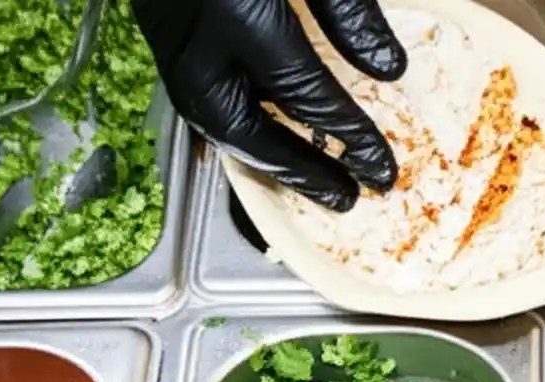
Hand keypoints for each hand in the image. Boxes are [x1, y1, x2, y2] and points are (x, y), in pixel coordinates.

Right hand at [131, 0, 406, 210]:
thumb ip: (350, 11)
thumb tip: (388, 71)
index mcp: (240, 12)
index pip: (305, 95)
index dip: (347, 137)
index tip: (380, 167)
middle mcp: (196, 36)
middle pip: (247, 128)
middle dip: (298, 171)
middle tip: (344, 198)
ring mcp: (168, 35)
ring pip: (211, 121)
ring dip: (261, 159)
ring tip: (305, 180)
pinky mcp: (155, 30)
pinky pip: (195, 99)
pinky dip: (233, 128)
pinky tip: (263, 134)